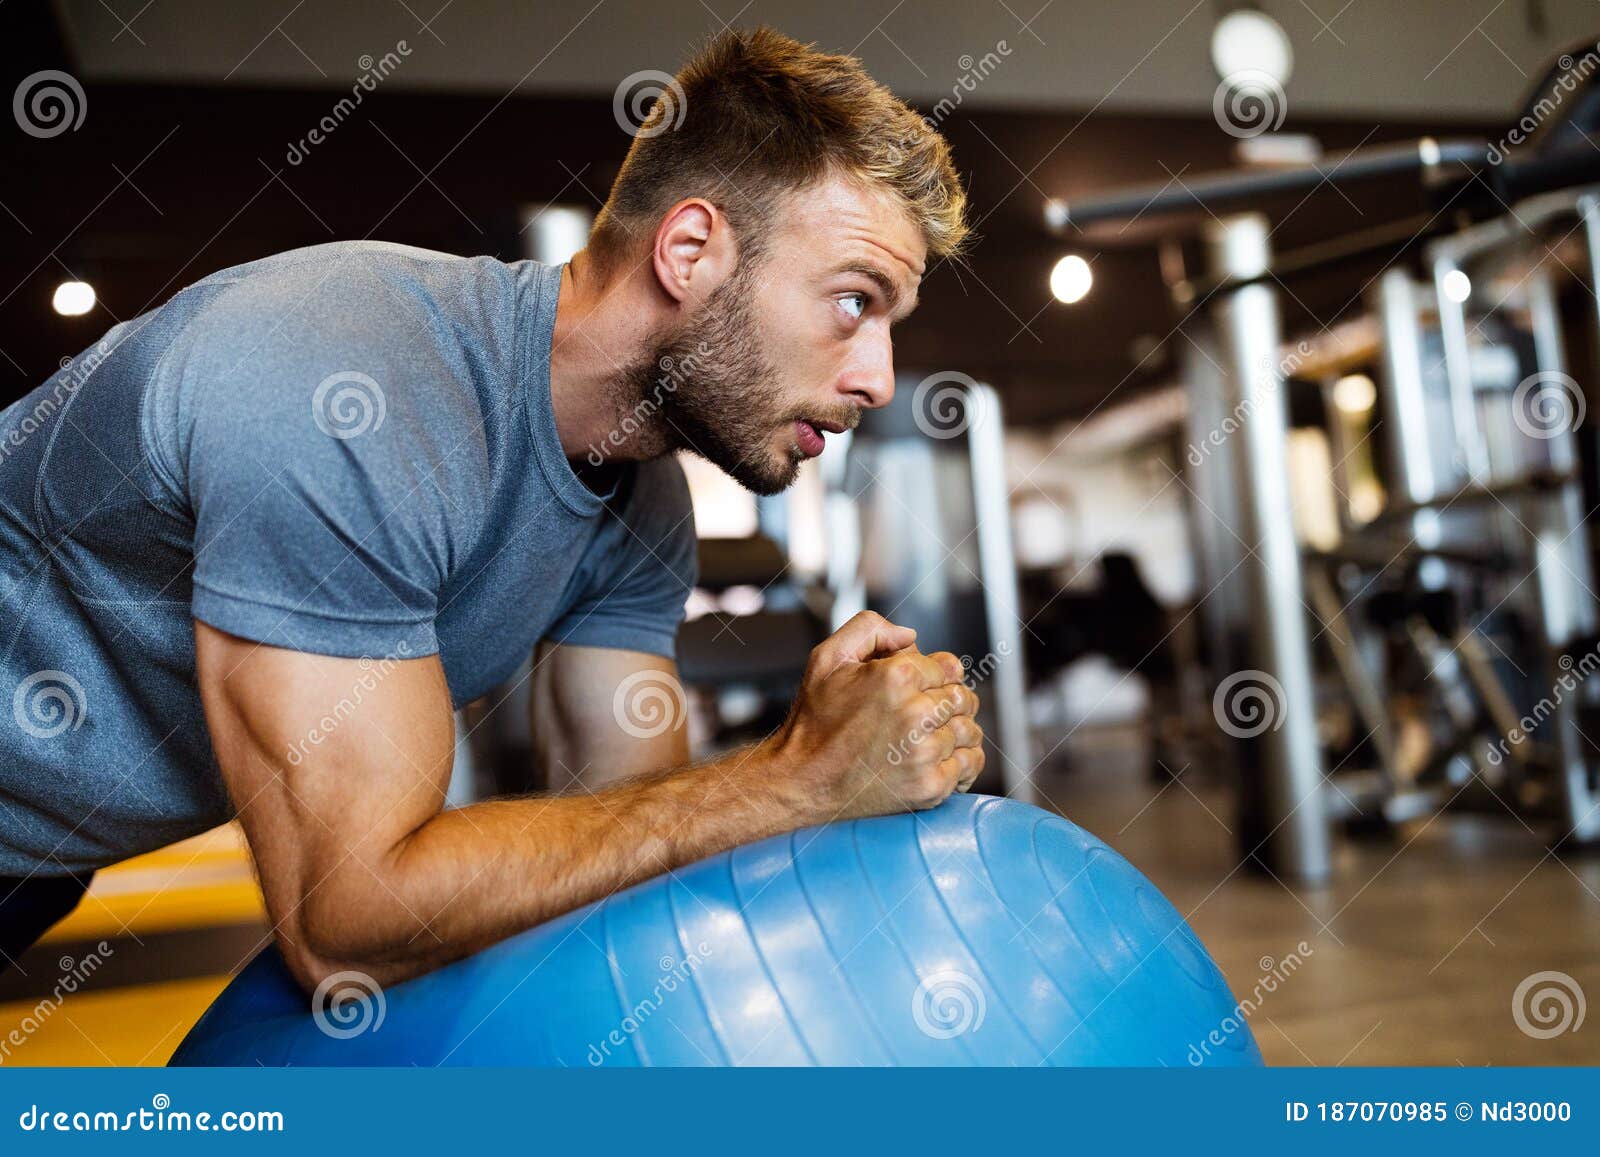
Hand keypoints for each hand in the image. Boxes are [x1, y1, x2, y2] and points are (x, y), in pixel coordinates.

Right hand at [765, 611, 984, 821]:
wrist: (802, 781)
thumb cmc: (813, 721)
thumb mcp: (828, 658)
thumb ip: (869, 628)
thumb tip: (911, 636)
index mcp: (897, 676)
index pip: (951, 666)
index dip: (936, 674)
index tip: (921, 687)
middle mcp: (915, 713)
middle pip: (963, 698)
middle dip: (949, 701)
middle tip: (925, 713)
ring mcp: (924, 753)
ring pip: (970, 731)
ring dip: (956, 731)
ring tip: (930, 736)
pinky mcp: (929, 786)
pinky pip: (970, 765)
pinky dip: (962, 761)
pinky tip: (940, 759)